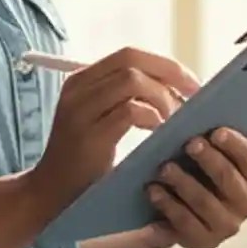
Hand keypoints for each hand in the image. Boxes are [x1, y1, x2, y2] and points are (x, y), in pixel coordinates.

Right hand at [28, 47, 201, 210]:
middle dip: (170, 74)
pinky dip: (153, 119)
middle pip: (131, 60)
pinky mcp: (89, 135)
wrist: (53, 192)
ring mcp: (80, 110)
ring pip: (133, 81)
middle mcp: (76, 88)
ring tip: (175, 121)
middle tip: (194, 97)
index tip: (191, 84)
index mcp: (80, 80)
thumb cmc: (84, 159)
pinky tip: (159, 134)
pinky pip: (130, 111)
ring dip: (163, 98)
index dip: (164, 64)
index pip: (128, 55)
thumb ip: (124, 99)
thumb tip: (174, 86)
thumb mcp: (97, 119)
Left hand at [139, 124, 246, 247]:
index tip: (216, 131)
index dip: (235, 145)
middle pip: (230, 180)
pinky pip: (184, 224)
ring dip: (184, 183)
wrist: (177, 205)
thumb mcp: (220, 152)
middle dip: (209, 161)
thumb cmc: (201, 170)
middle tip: (188, 144)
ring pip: (205, 203)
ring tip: (164, 168)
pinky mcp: (202, 241)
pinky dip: (168, 206)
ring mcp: (225, 226)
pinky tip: (153, 191)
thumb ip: (246, 139)